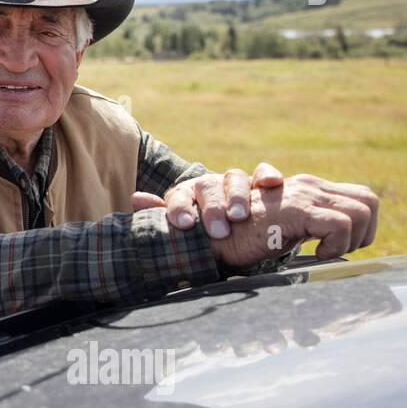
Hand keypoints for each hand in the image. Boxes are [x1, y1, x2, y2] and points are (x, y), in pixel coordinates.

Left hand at [132, 162, 283, 237]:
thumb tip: (135, 200)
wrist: (240, 232)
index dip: (179, 208)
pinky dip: (266, 174)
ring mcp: (234, 182)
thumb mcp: (185, 232)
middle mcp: (209, 185)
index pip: (178, 196)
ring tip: (239, 216)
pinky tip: (271, 184)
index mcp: (186, 196)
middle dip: (212, 208)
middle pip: (207, 187)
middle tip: (218, 230)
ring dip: (236, 195)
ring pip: (233, 177)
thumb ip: (162, 218)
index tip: (184, 224)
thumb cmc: (205, 235)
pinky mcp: (260, 183)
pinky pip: (262, 173)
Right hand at [210, 174, 379, 268]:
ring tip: (326, 252)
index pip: (361, 196)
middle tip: (338, 251)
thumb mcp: (284, 226)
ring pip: (362, 210)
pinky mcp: (298, 210)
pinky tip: (316, 254)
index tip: (340, 246)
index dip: (362, 225)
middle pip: (369, 200)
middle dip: (365, 232)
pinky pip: (341, 224)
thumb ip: (309, 224)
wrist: (212, 235)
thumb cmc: (244, 237)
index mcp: (308, 188)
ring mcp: (304, 195)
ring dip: (353, 239)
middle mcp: (309, 185)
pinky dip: (337, 245)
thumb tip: (342, 243)